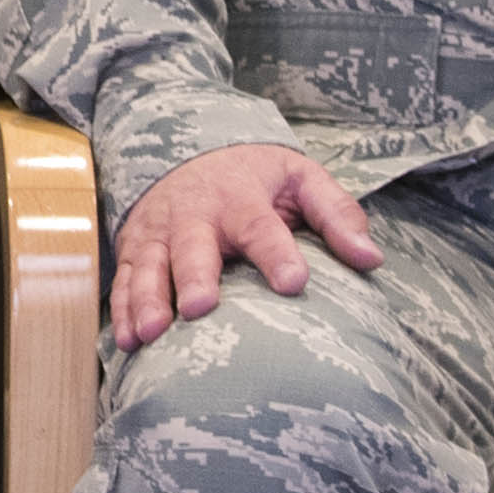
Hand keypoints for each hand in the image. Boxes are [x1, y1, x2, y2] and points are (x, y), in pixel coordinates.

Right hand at [110, 143, 381, 352]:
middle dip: (194, 277)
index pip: (262, 227)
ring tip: (152, 334)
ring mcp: (159, 232)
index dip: (276, 254)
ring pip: (149, 266)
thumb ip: (338, 215)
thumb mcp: (302, 179)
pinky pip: (124, 281)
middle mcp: (195, 214)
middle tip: (200, 308)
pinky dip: (122, 310)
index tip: (294, 283)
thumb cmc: (257, 178)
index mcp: (242, 197)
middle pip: (193, 247)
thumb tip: (371, 259)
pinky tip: (126, 341)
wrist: (190, 150)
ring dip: (148, 299)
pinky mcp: (135, 249)